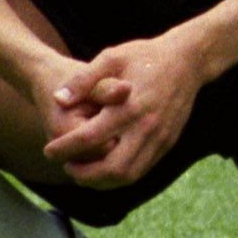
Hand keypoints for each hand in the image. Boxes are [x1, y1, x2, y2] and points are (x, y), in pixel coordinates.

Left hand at [46, 32, 203, 186]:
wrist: (189, 60)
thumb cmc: (145, 56)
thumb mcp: (112, 57)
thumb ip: (83, 80)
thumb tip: (57, 99)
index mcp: (128, 106)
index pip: (88, 138)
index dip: (63, 149)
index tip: (48, 150)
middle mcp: (145, 127)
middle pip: (111, 169)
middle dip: (83, 175)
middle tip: (66, 166)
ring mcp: (159, 138)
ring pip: (128, 176)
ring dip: (101, 182)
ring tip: (83, 172)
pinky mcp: (167, 143)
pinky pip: (141, 170)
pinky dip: (119, 177)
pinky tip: (105, 168)